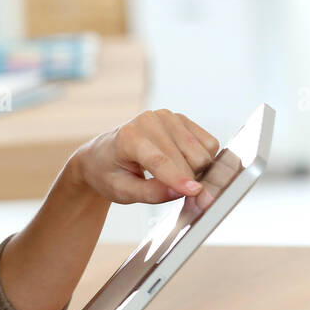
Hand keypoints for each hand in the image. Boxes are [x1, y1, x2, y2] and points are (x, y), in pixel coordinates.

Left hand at [74, 110, 219, 205]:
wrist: (100, 156)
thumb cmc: (108, 174)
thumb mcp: (122, 191)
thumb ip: (151, 193)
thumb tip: (180, 191)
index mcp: (128, 137)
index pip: (160, 160)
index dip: (179, 178)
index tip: (195, 192)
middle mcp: (148, 121)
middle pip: (188, 159)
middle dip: (187, 180)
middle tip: (168, 187)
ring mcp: (167, 117)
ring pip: (202, 152)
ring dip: (195, 170)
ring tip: (170, 174)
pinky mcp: (181, 119)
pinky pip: (209, 144)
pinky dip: (202, 158)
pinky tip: (181, 162)